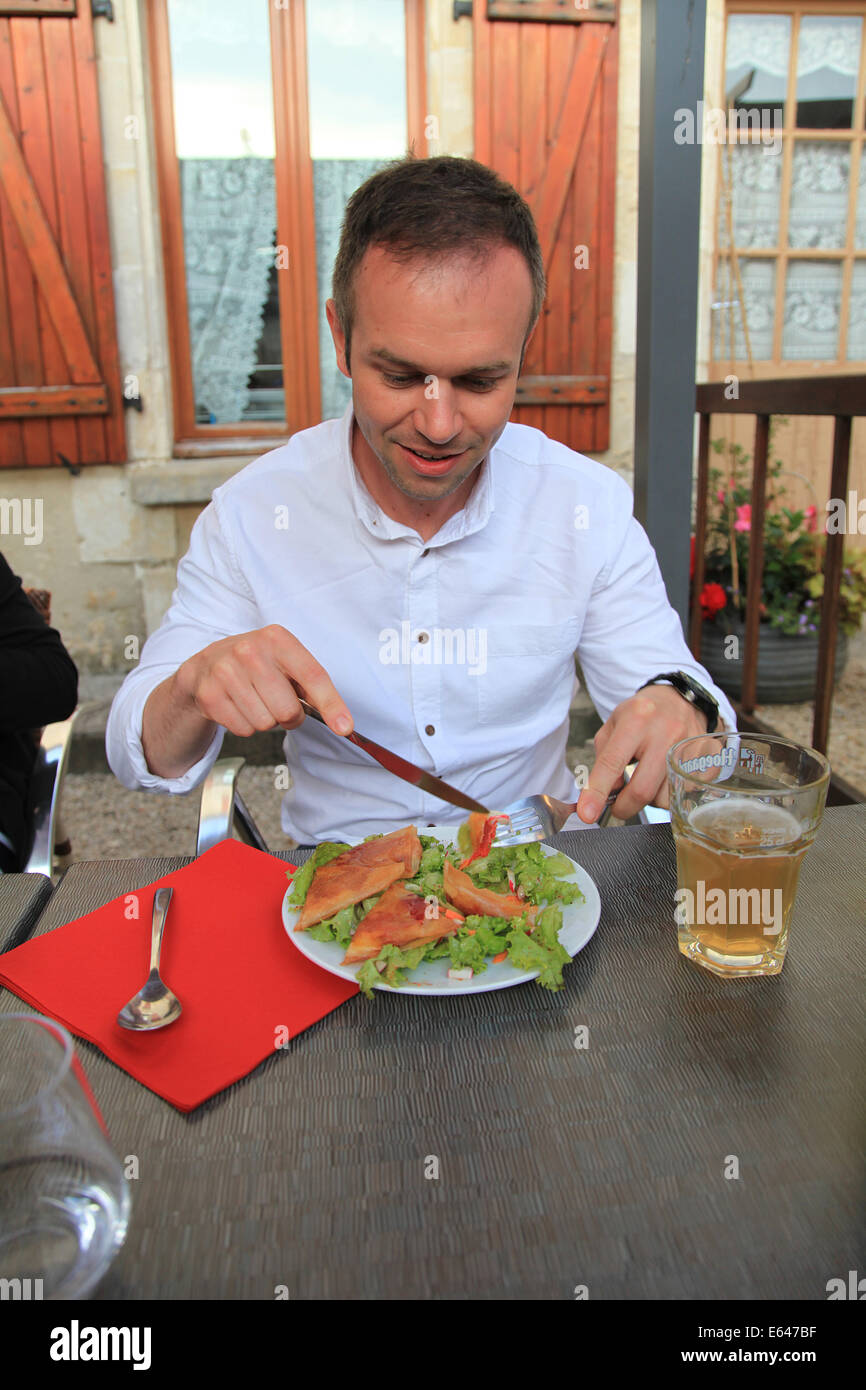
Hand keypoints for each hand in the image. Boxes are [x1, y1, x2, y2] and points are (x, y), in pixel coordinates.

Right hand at [174, 625, 352, 738]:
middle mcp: (249, 651)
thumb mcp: (285, 661)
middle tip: (276, 700)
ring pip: (265, 723)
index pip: (313, 675)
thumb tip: (342, 721)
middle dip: (288, 715)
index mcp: (277, 639)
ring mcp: (225, 672)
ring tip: (254, 700)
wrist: (205, 666)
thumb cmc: (256, 665)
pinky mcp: (209, 695)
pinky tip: (237, 706)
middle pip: (288, 710)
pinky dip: (245, 726)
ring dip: (265, 720)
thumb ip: (312, 686)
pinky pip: (244, 730)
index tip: (345, 727)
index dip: (332, 705)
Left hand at [576, 685, 712, 823]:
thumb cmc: (643, 715)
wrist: (681, 699)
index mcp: (636, 719)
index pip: (612, 762)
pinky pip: (684, 795)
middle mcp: (665, 732)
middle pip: (642, 789)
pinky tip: (666, 778)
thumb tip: (606, 793)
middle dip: (624, 807)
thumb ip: (604, 759)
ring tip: (647, 779)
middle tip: (618, 806)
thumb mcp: (614, 725)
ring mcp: (689, 747)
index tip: (588, 814)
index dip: (597, 792)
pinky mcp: (706, 761)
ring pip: (664, 797)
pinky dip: (669, 795)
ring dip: (649, 799)